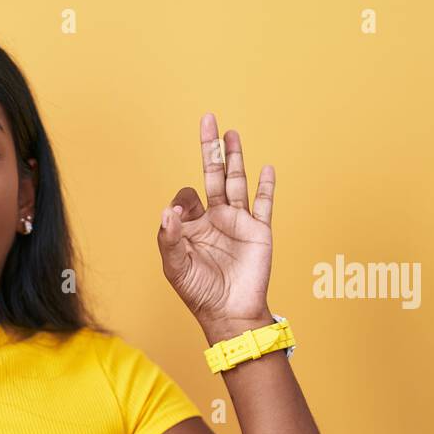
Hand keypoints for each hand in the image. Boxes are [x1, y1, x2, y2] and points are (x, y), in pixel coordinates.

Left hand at [156, 113, 275, 329]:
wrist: (230, 313)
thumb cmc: (199, 293)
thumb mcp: (175, 267)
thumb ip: (168, 239)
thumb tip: (167, 211)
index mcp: (192, 226)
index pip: (185, 198)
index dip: (182, 202)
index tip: (181, 216)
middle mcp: (215, 219)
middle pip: (212, 175)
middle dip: (210, 148)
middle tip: (208, 119)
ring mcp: (238, 222)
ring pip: (237, 182)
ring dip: (235, 157)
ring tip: (231, 133)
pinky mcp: (259, 230)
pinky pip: (264, 204)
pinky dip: (266, 186)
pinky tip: (266, 168)